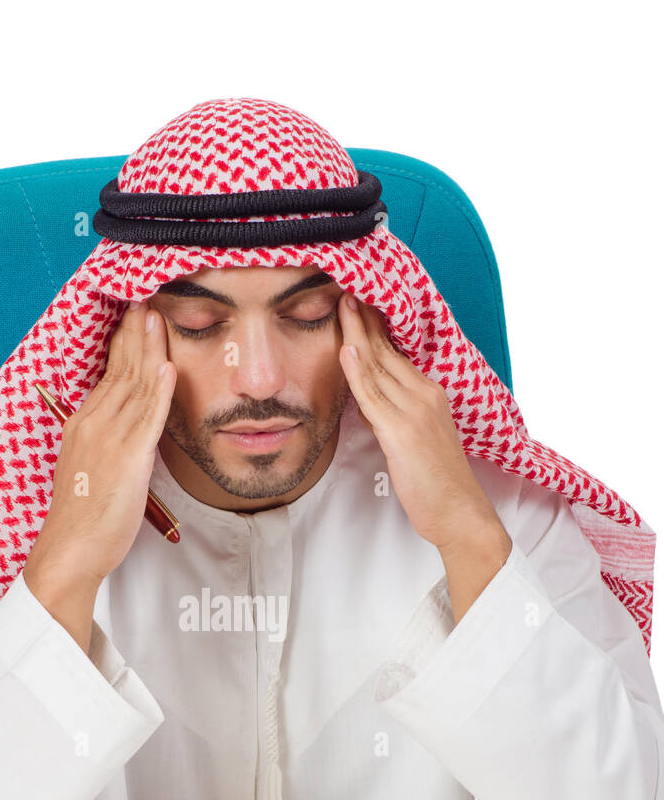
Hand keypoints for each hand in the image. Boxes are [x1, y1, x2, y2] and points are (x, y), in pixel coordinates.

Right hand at [23, 302, 174, 650]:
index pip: (108, 374)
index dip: (123, 343)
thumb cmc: (82, 517)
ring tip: (158, 315)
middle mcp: (94, 425)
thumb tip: (123, 431)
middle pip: (120, 370)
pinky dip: (158, 390)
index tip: (134, 315)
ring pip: (134, 385)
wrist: (70, 548)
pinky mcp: (128, 460)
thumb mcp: (88, 469)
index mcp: (83, 425)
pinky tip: (167, 366)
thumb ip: (105, 444)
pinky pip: (147, 418)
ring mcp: (110, 440)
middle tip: (147, 297)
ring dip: (148, 348)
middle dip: (135, 332)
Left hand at [337, 294, 506, 553]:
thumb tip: (373, 401)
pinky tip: (346, 348)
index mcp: (429, 394)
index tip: (357, 302)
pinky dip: (358, 370)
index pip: (396, 353)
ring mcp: (414, 411)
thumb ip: (396, 415)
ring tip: (342, 303)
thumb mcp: (417, 440)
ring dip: (358, 333)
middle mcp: (424, 395)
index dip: (375, 327)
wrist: (458, 512)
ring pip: (380, 365)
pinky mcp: (402, 432)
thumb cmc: (436, 483)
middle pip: (387, 350)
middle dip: (364, 318)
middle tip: (344, 287)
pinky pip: (373, 396)